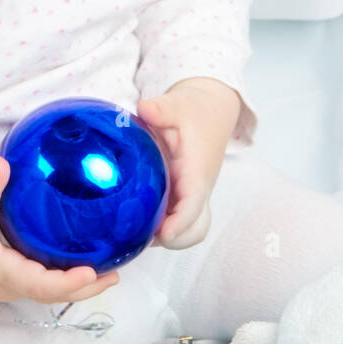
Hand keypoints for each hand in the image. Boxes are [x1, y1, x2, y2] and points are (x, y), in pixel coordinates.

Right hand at [0, 155, 120, 302]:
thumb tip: (2, 163)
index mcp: (4, 274)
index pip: (44, 286)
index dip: (70, 282)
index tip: (93, 272)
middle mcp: (10, 286)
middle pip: (55, 294)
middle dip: (86, 287)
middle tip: (116, 275)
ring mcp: (9, 285)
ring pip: (49, 290)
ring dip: (77, 283)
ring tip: (105, 269)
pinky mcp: (7, 278)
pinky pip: (41, 281)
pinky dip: (62, 275)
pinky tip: (76, 259)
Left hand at [136, 77, 241, 250]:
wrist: (210, 111)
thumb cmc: (193, 111)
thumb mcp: (178, 105)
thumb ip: (162, 108)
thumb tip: (144, 108)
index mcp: (197, 172)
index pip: (194, 205)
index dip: (180, 223)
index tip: (162, 233)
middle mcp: (197, 189)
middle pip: (195, 229)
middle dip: (173, 239)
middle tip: (139, 234)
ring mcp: (191, 195)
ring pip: (187, 230)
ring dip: (164, 236)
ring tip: (132, 229)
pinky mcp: (183, 195)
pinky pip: (176, 220)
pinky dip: (159, 226)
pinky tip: (131, 217)